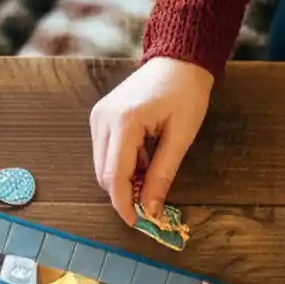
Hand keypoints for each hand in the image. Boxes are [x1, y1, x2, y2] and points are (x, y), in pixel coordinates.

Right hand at [89, 57, 212, 224]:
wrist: (178, 60)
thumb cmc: (186, 93)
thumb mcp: (181, 137)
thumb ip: (162, 174)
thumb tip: (151, 208)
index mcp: (124, 122)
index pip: (114, 176)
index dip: (124, 204)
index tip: (137, 223)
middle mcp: (103, 119)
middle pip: (104, 174)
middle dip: (124, 194)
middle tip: (149, 205)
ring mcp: (98, 117)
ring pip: (101, 166)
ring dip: (123, 180)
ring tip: (149, 179)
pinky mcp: (100, 117)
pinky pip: (104, 152)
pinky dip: (121, 166)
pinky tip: (142, 162)